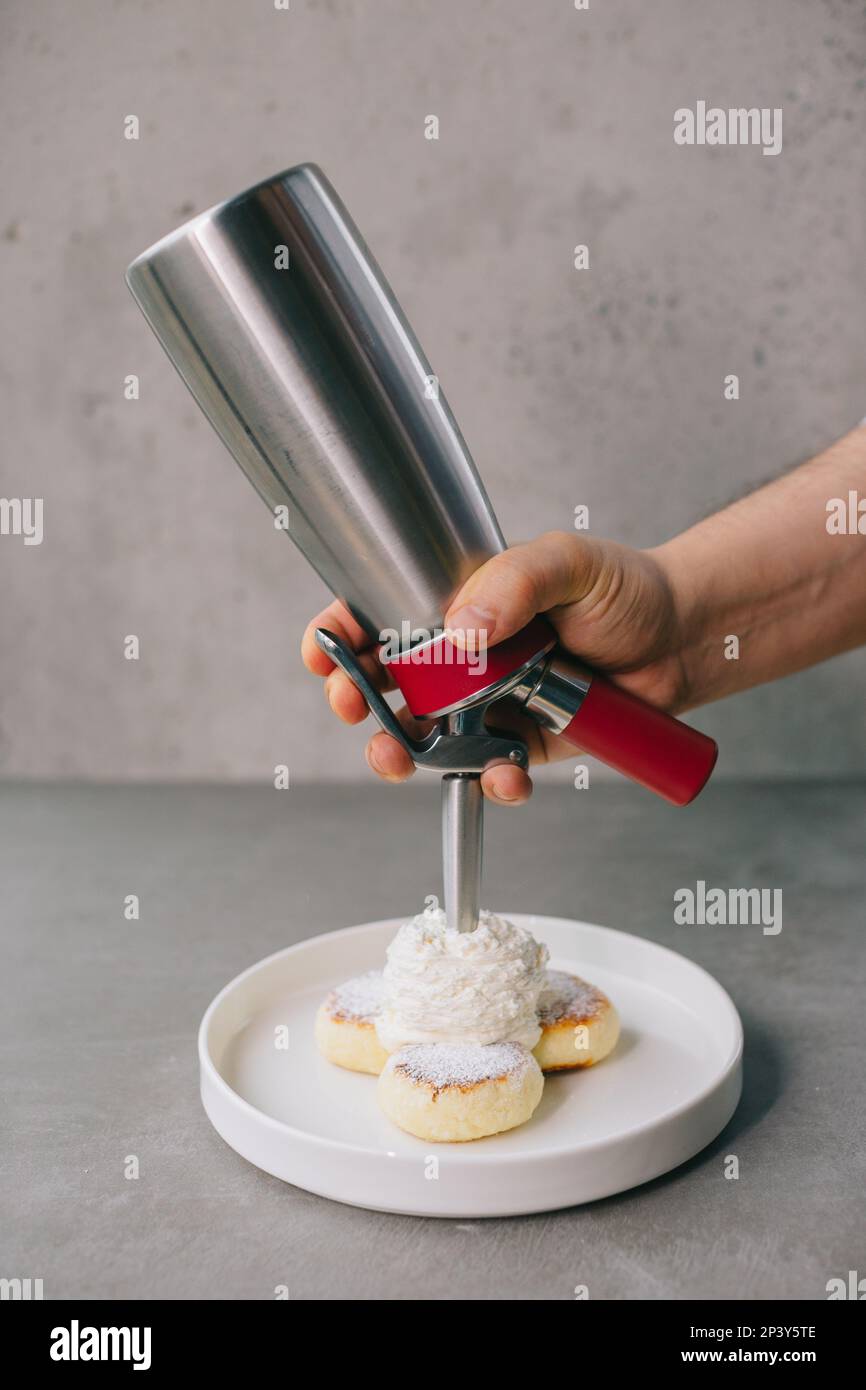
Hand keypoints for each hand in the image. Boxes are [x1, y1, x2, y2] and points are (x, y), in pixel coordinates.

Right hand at [302, 530, 689, 805]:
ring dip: (402, 754)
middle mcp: (463, 659)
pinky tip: (506, 776)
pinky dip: (492, 782)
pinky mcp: (523, 746)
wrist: (683, 640)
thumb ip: (514, 582)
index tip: (324, 651)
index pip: (382, 614)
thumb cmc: (623, 588)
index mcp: (459, 604)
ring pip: (425, 738)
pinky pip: (491, 773)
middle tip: (353, 706)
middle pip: (386, 685)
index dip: (342, 633)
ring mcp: (489, 705)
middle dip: (356, 699)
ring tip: (398, 759)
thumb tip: (461, 629)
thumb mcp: (567, 561)